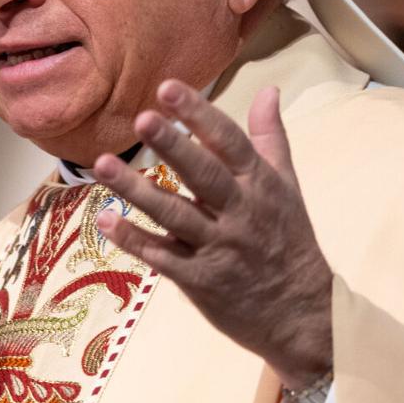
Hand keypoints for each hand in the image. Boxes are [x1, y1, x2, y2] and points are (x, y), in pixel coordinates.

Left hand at [94, 80, 331, 389]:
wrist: (301, 314)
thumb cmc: (288, 239)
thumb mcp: (286, 185)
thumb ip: (270, 136)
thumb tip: (269, 89)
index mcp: (259, 185)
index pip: (229, 142)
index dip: (199, 114)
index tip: (168, 88)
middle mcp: (239, 213)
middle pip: (203, 175)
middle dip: (173, 147)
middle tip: (142, 118)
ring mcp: (218, 247)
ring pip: (175, 214)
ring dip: (137, 190)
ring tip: (102, 165)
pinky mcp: (199, 280)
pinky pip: (162, 256)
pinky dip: (134, 238)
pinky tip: (106, 218)